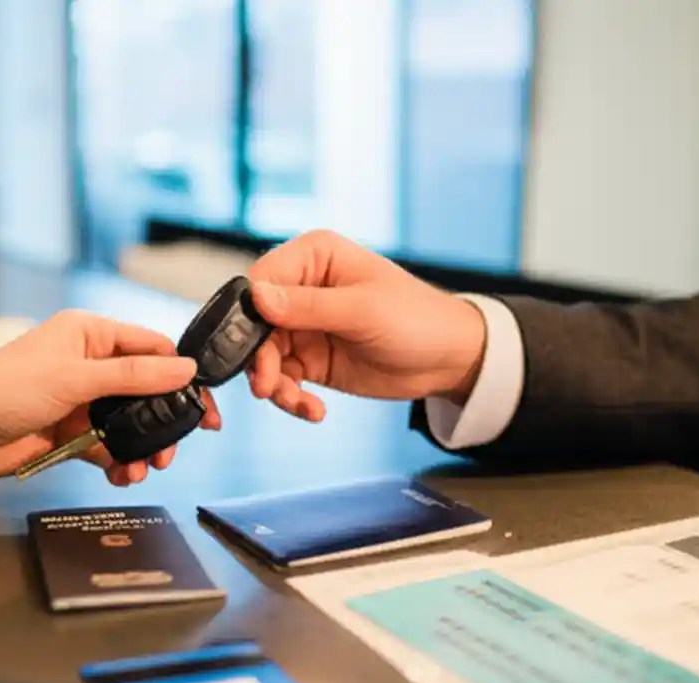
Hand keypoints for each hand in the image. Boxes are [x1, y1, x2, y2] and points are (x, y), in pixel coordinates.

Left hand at [0, 309, 220, 485]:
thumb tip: (185, 369)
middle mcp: (88, 364)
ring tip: (148, 466)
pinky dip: (119, 462)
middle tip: (179, 445)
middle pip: (146, 389)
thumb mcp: (76, 378)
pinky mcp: (71, 433)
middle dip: (164, 419)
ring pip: (129, 423)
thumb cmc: (4, 390)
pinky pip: (108, 447)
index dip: (180, 373)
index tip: (203, 402)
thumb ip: (135, 376)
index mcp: (89, 334)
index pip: (150, 347)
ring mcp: (80, 400)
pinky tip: (123, 475)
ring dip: (143, 446)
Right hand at [245, 230, 486, 420]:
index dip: (250, 313)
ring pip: (264, 356)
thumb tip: (257, 297)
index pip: (261, 278)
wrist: (448, 360)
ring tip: (297, 402)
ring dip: (274, 384)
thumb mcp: (363, 311)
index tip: (253, 347)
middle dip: (259, 358)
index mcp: (314, 257)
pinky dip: (291, 397)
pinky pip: (283, 378)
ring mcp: (304, 325)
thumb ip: (308, 306)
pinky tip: (313, 409)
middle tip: (268, 387)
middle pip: (255, 322)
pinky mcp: (310, 358)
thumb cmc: (417, 319)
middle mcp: (302, 287)